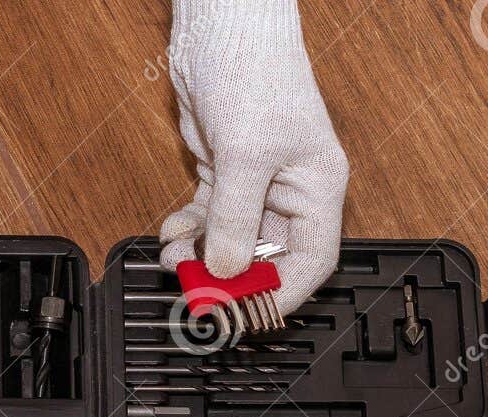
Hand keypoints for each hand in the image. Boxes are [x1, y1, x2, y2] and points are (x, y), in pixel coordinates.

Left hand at [159, 1, 348, 314]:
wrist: (221, 26)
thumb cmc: (253, 72)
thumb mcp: (245, 153)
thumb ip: (235, 218)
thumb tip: (227, 269)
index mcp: (317, 188)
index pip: (311, 262)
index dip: (280, 296)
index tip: (245, 316)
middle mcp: (290, 191)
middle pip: (267, 257)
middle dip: (230, 278)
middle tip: (197, 292)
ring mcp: (255, 182)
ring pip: (231, 241)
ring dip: (202, 257)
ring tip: (175, 260)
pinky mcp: (224, 170)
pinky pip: (208, 219)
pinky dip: (188, 232)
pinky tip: (171, 233)